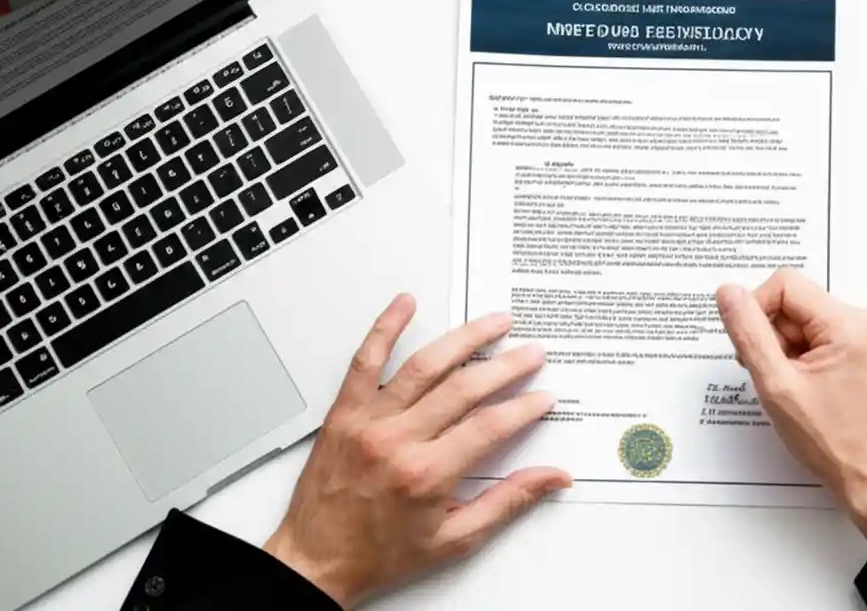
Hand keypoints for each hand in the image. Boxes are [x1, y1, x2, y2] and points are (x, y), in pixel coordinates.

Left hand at [263, 295, 570, 607]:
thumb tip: (550, 479)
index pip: (490, 426)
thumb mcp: (453, 540)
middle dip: (506, 366)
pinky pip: (365, 361)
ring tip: (493, 323)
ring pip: (423, 366)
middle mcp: (398, 442)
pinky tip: (404, 305)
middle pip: (464, 388)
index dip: (524, 407)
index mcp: (427, 475)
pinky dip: (385, 328)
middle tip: (531, 353)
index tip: (542, 397)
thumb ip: (506, 503)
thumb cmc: (378, 554)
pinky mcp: (344, 413)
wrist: (315, 560)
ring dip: (464, 339)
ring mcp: (369, 422)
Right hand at [715, 269, 866, 546]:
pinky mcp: (863, 346)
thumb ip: (748, 333)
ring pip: (803, 318)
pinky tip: (804, 383)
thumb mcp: (776, 384)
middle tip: (774, 375)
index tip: (751, 347)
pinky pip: (818, 332)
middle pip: (795, 301)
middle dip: (773, 335)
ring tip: (791, 384)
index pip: (785, 284)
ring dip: (785, 347)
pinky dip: (801, 353)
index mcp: (850, 324)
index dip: (757, 310)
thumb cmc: (830, 440)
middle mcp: (866, 320)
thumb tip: (728, 292)